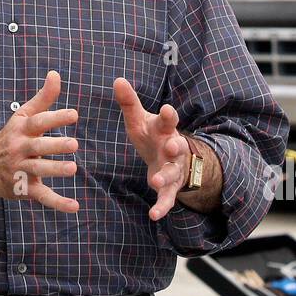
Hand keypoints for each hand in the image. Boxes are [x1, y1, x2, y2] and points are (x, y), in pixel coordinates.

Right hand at [0, 69, 80, 212]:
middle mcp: (20, 149)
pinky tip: (75, 206)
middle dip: (55, 146)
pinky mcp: (24, 189)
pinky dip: (58, 203)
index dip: (55, 118)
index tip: (74, 114)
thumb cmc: (11, 137)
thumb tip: (55, 73)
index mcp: (22, 130)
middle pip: (38, 147)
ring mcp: (21, 170)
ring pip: (39, 171)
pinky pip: (42, 196)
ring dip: (55, 170)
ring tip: (73, 169)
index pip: (39, 122)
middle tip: (74, 144)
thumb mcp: (24, 115)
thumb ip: (43, 97)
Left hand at [113, 77, 190, 220]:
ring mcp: (173, 169)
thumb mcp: (139, 119)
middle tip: (172, 146)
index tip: (167, 110)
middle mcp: (173, 148)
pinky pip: (167, 198)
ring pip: (172, 173)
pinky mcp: (169, 188)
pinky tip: (153, 216)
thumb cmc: (151, 135)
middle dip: (176, 146)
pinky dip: (162, 207)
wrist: (167, 158)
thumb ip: (129, 102)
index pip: (169, 120)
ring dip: (165, 176)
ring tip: (154, 181)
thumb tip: (117, 79)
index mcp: (165, 129)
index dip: (169, 115)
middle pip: (178, 146)